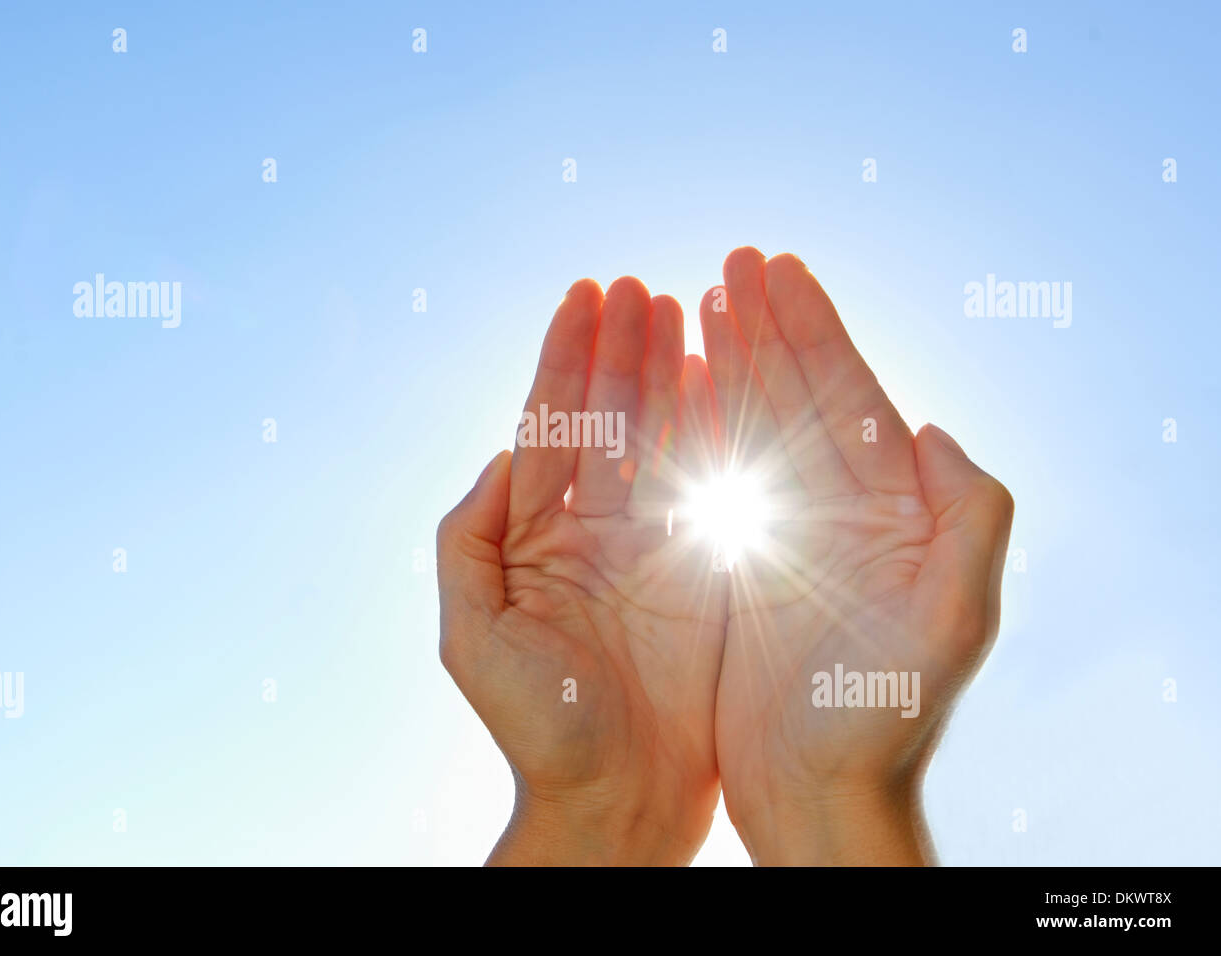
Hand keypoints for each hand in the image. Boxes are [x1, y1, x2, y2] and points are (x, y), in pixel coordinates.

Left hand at [437, 277, 727, 864]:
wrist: (615, 801)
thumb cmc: (537, 729)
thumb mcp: (471, 634)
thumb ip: (469, 537)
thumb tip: (503, 454)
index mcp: (532, 539)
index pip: (550, 428)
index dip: (563, 360)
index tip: (583, 294)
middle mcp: (590, 534)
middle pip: (607, 421)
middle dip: (620, 351)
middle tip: (639, 286)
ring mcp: (648, 549)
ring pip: (660, 442)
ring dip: (669, 376)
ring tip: (683, 309)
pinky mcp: (700, 574)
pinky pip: (709, 489)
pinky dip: (716, 433)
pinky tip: (721, 382)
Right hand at [700, 248, 1013, 864]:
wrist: (819, 794)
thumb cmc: (885, 718)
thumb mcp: (955, 618)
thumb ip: (971, 516)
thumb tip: (937, 428)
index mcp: (894, 511)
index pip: (847, 396)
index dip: (813, 328)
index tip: (776, 267)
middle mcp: (843, 513)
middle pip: (797, 397)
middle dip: (764, 328)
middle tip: (728, 263)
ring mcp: (790, 536)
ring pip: (753, 429)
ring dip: (726, 365)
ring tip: (693, 305)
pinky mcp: (744, 567)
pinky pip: (715, 481)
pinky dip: (695, 431)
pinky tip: (674, 391)